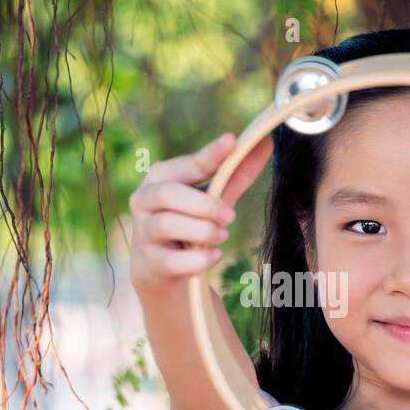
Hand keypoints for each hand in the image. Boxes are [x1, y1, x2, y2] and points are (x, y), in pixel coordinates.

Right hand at [129, 130, 272, 293]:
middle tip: (230, 216)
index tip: (232, 141)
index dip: (211, 154)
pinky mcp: (150, 262)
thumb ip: (235, 174)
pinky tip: (214, 256)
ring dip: (202, 230)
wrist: (160, 268)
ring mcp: (143, 232)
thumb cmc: (189, 222)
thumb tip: (266, 142)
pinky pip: (172, 260)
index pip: (188, 164)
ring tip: (222, 235)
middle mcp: (144, 200)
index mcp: (161, 176)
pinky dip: (197, 258)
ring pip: (167, 224)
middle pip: (169, 194)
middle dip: (204, 204)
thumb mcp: (211, 198)